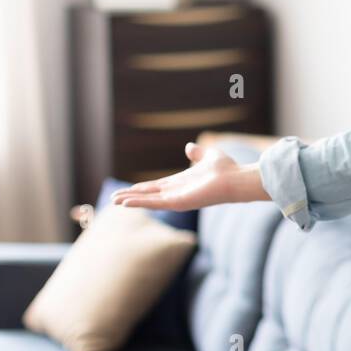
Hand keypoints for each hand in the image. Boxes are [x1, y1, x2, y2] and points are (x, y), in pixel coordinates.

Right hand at [110, 142, 269, 211]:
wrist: (236, 178)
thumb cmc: (226, 170)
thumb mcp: (207, 157)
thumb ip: (197, 154)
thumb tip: (189, 147)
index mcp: (181, 183)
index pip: (156, 187)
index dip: (140, 189)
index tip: (126, 191)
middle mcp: (177, 192)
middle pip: (149, 195)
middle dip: (131, 197)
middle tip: (113, 199)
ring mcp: (178, 199)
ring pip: (149, 201)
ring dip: (132, 201)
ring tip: (114, 201)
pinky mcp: (180, 202)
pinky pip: (156, 203)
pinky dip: (141, 203)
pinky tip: (126, 203)